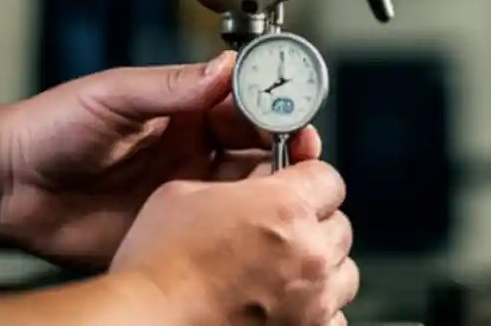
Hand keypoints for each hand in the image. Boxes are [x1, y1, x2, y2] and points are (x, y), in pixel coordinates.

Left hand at [0, 53, 321, 266]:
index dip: (275, 102)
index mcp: (185, 107)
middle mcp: (194, 146)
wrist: (8, 186)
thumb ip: (171, 86)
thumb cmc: (50, 129)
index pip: (247, 100)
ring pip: (251, 186)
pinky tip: (255, 220)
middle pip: (262, 144)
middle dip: (289, 144)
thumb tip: (225, 68)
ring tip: (285, 185)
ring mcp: (187, 188)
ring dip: (274, 183)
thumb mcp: (114, 95)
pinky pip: (221, 227)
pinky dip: (246, 223)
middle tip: (302, 149)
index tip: (292, 108)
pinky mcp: (174, 227)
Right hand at [111, 162, 356, 325]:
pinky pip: (334, 317)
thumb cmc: (157, 263)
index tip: (292, 189)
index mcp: (285, 207)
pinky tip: (284, 307)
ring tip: (284, 274)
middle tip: (279, 235)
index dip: (307, 181)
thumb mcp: (186, 194)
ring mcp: (313, 302)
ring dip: (320, 270)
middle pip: (340, 226)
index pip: (328, 179)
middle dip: (314, 226)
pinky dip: (316, 312)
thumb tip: (258, 182)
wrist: (147, 322)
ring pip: (343, 275)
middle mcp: (310, 254)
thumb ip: (237, 182)